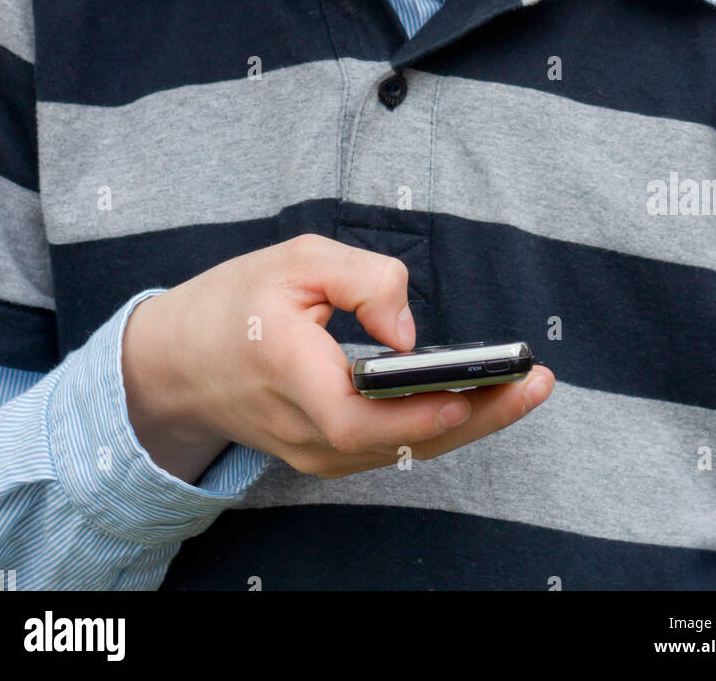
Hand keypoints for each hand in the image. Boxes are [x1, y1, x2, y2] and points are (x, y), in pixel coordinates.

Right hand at [121, 234, 553, 480]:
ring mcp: (315, 454)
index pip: (358, 418)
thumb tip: (410, 331)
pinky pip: (393, 447)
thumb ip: (361, 280)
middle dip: (478, 415)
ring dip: (470, 422)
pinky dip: (440, 424)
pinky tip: (479, 400)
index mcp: (290, 376)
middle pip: (400, 442)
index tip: (470, 390)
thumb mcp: (294, 260)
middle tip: (536, 383)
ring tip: (525, 387)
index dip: (417, 412)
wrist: (178, 363)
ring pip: (404, 449)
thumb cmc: (236, 304)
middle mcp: (305, 432)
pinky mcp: (327, 455)